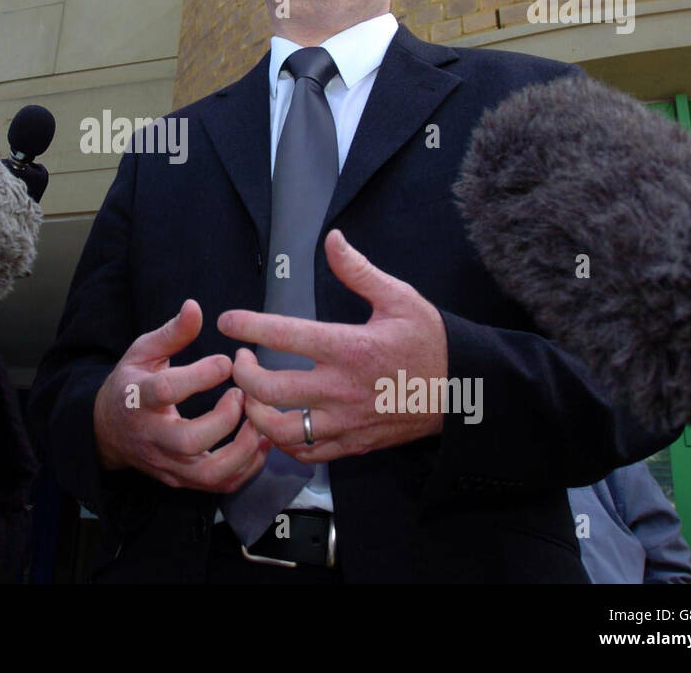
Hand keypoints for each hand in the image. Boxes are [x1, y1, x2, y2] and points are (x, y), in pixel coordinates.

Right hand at [93, 299, 269, 491]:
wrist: (108, 431)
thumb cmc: (131, 384)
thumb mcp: (142, 352)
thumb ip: (171, 333)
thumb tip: (195, 307)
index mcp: (138, 398)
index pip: (167, 390)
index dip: (199, 376)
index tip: (227, 361)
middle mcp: (152, 436)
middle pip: (188, 441)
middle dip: (224, 421)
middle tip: (243, 398)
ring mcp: (167, 463)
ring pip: (208, 473)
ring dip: (243, 451)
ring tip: (260, 425)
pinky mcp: (181, 480)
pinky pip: (218, 485)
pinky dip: (246, 469)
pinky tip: (259, 445)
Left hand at [219, 230, 447, 462]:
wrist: (463, 392)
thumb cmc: (430, 342)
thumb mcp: (400, 298)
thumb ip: (358, 271)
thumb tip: (331, 239)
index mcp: (349, 347)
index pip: (285, 335)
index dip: (248, 325)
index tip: (227, 320)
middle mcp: (341, 388)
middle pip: (270, 389)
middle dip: (242, 373)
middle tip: (239, 358)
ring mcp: (345, 422)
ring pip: (281, 428)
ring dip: (255, 412)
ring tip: (251, 393)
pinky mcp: (352, 444)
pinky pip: (304, 452)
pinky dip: (282, 440)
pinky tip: (277, 420)